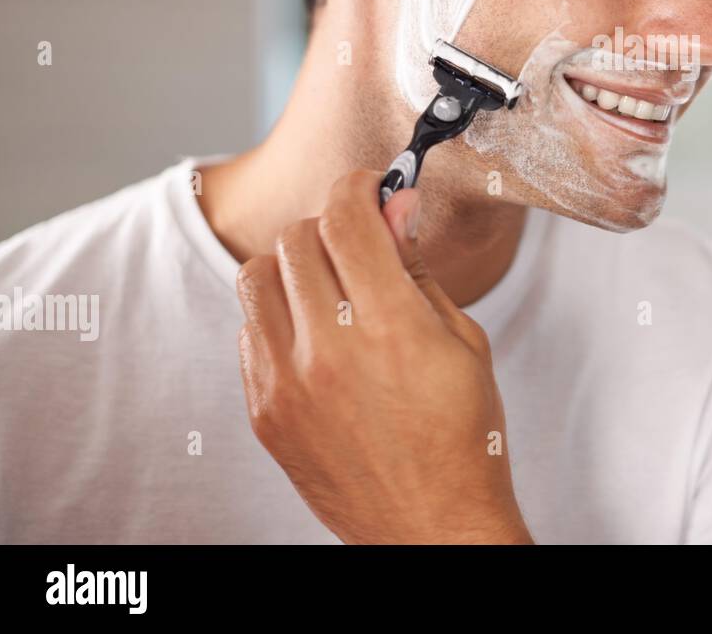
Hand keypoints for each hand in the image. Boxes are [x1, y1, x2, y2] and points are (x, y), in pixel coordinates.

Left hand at [234, 170, 532, 543]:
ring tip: (329, 286)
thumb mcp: (462, 341)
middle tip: (360, 240)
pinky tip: (314, 336)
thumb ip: (418, 268)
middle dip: (332, 223)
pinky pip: (248, 334)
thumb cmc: (463, 437)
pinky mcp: (264, 412)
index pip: (347, 216)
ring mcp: (287, 383)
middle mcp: (328, 349)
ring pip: (256, 277)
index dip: (359, 186)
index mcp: (389, 326)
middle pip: (297, 237)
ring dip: (294, 265)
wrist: (432, 525)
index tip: (371, 186)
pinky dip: (277, 317)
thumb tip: (397, 207)